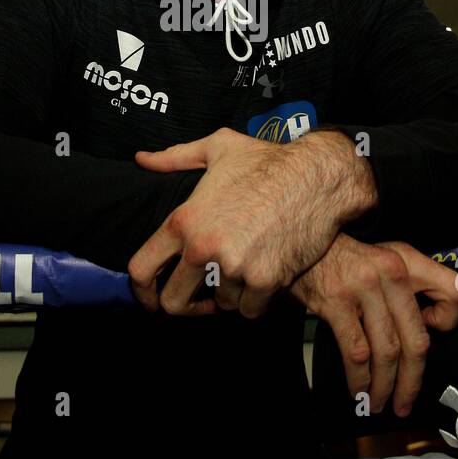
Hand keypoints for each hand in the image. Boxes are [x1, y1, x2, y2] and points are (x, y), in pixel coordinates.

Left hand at [129, 128, 375, 318]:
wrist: (316, 177)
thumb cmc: (267, 161)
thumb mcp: (217, 148)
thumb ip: (175, 157)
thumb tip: (143, 159)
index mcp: (184, 220)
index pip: (141, 270)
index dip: (142, 292)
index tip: (152, 300)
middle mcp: (203, 248)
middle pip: (174, 302)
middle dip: (186, 306)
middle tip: (201, 299)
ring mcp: (234, 267)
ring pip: (221, 304)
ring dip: (231, 293)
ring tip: (246, 268)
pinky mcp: (265, 281)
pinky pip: (250, 310)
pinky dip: (257, 300)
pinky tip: (265, 276)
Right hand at [290, 235, 457, 416]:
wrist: (300, 246)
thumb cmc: (344, 259)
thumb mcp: (384, 257)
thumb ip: (408, 287)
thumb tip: (427, 327)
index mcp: (408, 261)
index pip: (454, 291)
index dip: (449, 320)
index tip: (432, 333)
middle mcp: (391, 271)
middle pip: (416, 339)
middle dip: (412, 380)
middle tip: (406, 402)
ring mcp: (363, 287)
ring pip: (387, 351)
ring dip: (384, 386)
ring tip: (379, 402)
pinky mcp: (336, 302)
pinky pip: (357, 352)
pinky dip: (360, 379)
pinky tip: (358, 390)